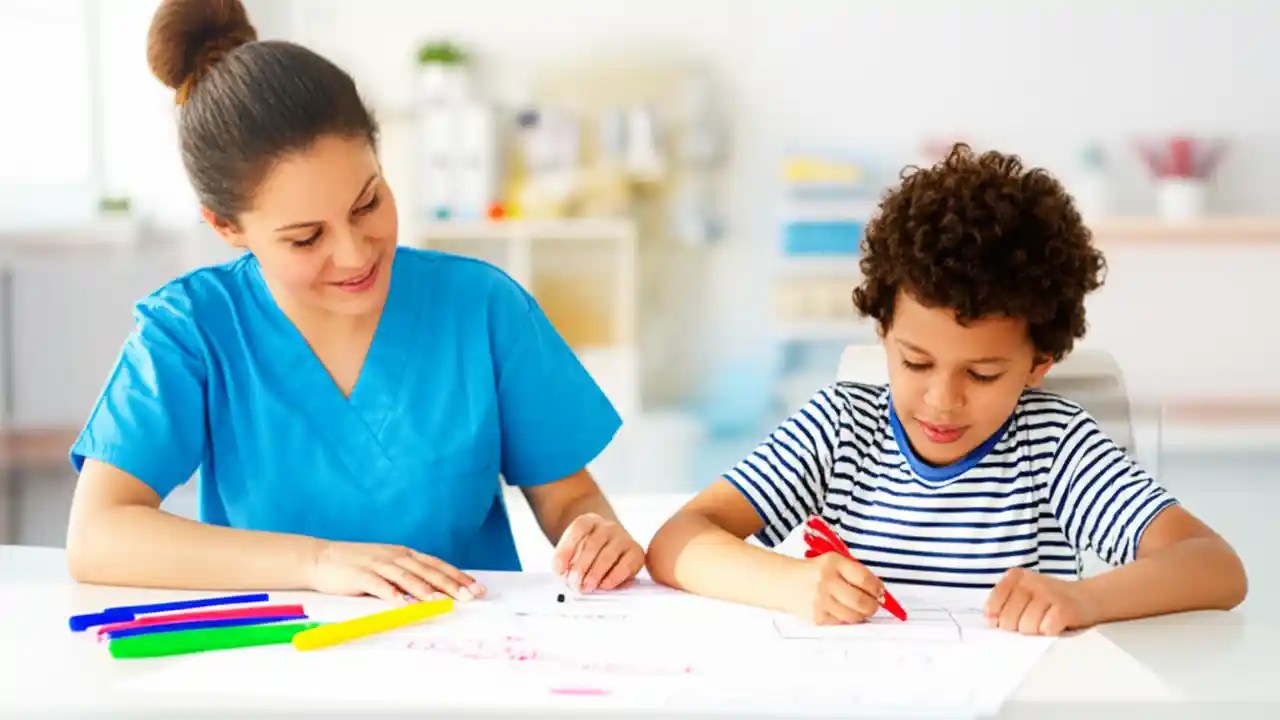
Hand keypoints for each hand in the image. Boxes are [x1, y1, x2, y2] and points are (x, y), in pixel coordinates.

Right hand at [308, 540, 484, 602]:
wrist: (321, 557)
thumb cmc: (356, 564)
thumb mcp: (386, 564)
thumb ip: (407, 574)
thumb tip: (434, 589)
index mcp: (403, 553)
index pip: (436, 564)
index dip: (457, 575)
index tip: (475, 586)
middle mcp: (395, 556)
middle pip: (428, 570)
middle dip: (451, 584)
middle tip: (470, 596)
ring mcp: (378, 564)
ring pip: (408, 577)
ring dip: (427, 590)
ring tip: (444, 601)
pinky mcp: (361, 575)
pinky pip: (380, 586)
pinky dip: (393, 595)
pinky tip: (404, 604)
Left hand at [552, 513, 644, 592]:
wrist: (611, 546)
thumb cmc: (590, 550)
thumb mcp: (574, 550)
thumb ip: (566, 560)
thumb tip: (563, 574)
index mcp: (589, 521)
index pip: (578, 530)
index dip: (566, 551)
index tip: (559, 571)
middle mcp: (607, 526)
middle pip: (592, 546)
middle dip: (580, 569)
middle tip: (574, 584)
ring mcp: (623, 537)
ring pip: (607, 556)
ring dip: (595, 575)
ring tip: (587, 586)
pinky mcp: (636, 552)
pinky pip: (626, 565)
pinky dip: (614, 577)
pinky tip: (605, 585)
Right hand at [787, 553, 884, 624]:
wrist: (782, 581)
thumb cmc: (811, 572)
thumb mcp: (831, 562)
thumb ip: (854, 572)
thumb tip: (878, 591)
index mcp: (833, 563)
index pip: (864, 579)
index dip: (878, 588)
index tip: (881, 592)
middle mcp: (826, 581)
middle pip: (860, 600)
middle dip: (873, 605)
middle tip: (874, 604)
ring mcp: (821, 600)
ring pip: (853, 616)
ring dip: (862, 615)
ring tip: (861, 610)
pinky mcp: (817, 616)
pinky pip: (842, 623)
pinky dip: (848, 620)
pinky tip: (845, 613)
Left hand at [984, 567, 1097, 635]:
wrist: (1088, 598)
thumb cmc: (1050, 601)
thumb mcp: (1024, 596)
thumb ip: (1004, 605)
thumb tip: (989, 622)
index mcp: (1016, 577)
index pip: (994, 603)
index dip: (996, 618)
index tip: (1001, 623)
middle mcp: (1030, 581)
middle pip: (1008, 620)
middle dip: (1017, 627)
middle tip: (1031, 621)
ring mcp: (1047, 593)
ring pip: (1026, 627)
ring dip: (1035, 631)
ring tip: (1044, 621)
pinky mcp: (1064, 608)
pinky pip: (1046, 630)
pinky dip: (1050, 632)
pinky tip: (1056, 624)